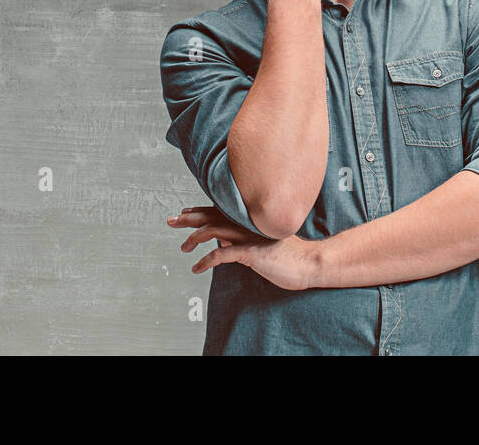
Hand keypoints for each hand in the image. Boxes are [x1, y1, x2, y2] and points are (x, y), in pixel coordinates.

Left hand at [167, 205, 322, 290]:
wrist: (307, 263)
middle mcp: (246, 224)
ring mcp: (248, 237)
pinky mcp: (251, 252)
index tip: (183, 213)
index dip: (199, 211)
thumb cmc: (285, 255)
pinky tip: (196, 268)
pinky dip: (205, 261)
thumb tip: (222, 240)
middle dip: (188, 218)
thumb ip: (240, 239)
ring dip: (194, 238)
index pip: (218, 211)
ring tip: (183, 248)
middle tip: (171, 221)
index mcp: (248, 221)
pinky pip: (222, 255)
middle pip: (211, 216)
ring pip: (213, 231)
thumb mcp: (258, 244)